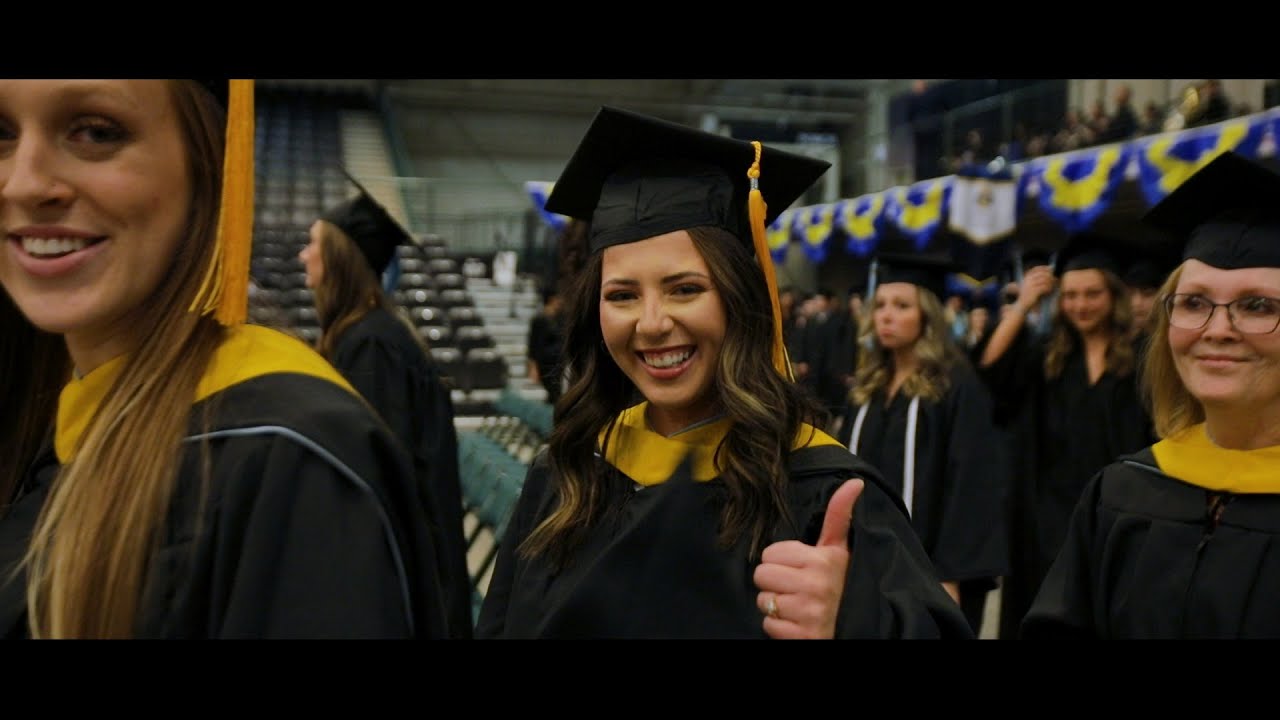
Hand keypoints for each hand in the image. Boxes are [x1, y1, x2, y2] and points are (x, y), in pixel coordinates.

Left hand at [754, 478, 863, 638]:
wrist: (858, 628)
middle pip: (762, 575)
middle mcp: (816, 585)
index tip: (800, 568)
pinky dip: (780, 627)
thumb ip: (839, 515)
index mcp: (823, 560)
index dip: (781, 561)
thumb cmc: (842, 584)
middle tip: (796, 588)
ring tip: (798, 605)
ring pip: (763, 601)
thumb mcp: (840, 550)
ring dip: (776, 606)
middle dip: (774, 583)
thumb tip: (855, 482)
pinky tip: (798, 623)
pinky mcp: (803, 636)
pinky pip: (769, 626)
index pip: (770, 553)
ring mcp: (809, 613)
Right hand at [1017, 265, 1055, 309]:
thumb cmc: (1028, 296)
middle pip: (1041, 274)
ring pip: (1044, 280)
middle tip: (1055, 278)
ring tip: (1054, 284)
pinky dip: (1049, 287)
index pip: (1035, 269)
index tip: (1050, 268)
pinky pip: (1044, 287)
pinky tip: (1051, 289)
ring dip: (1050, 281)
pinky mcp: (1034, 292)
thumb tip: (1046, 274)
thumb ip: (1035, 280)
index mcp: (1026, 278)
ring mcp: (1031, 286)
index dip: (1043, 268)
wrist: (1022, 305)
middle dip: (1049, 275)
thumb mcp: (1029, 286)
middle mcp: (1028, 280)